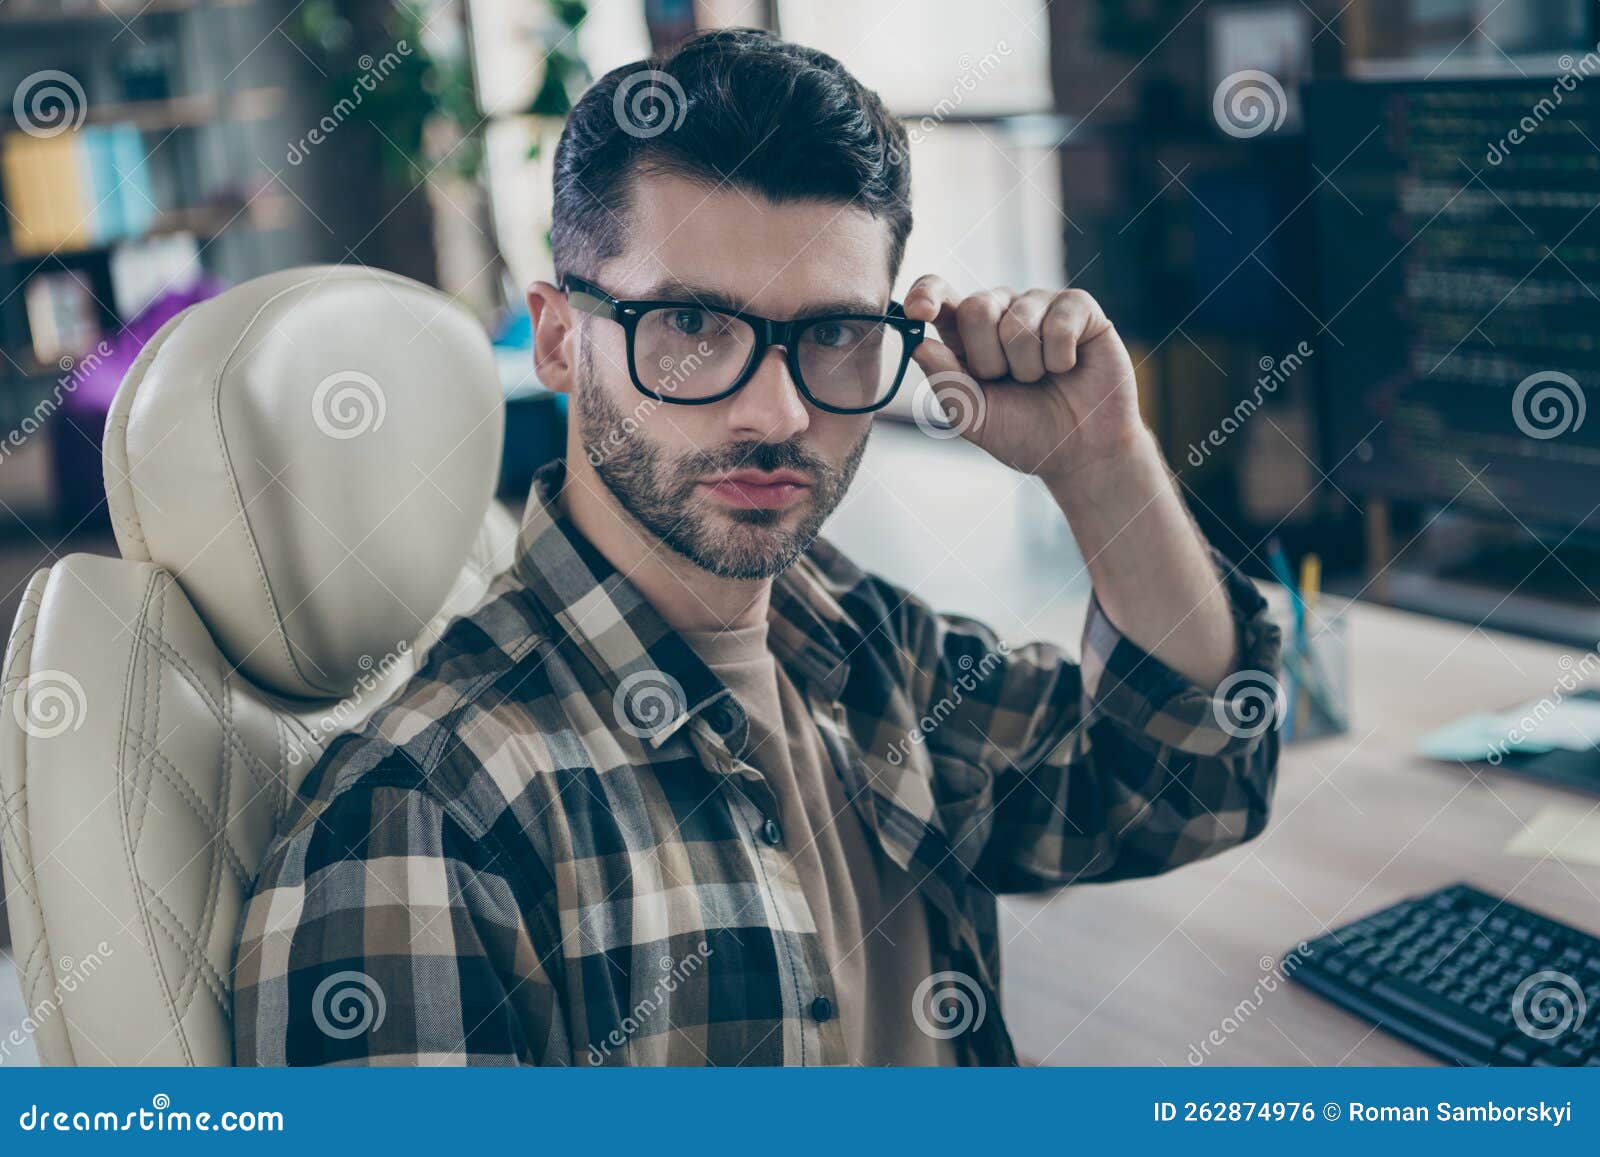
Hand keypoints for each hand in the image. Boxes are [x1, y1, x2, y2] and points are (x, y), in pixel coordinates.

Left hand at [902, 277, 1145, 483]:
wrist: (1082, 453)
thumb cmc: (1026, 433)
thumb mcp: (976, 418)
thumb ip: (947, 382)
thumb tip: (920, 345)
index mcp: (967, 335)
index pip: (938, 294)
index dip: (926, 294)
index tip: (918, 313)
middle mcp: (1002, 311)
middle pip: (977, 307)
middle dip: (989, 359)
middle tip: (1008, 382)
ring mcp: (1041, 305)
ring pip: (1018, 320)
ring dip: (1028, 366)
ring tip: (1042, 379)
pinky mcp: (1079, 308)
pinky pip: (1059, 320)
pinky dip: (1061, 357)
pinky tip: (1069, 368)